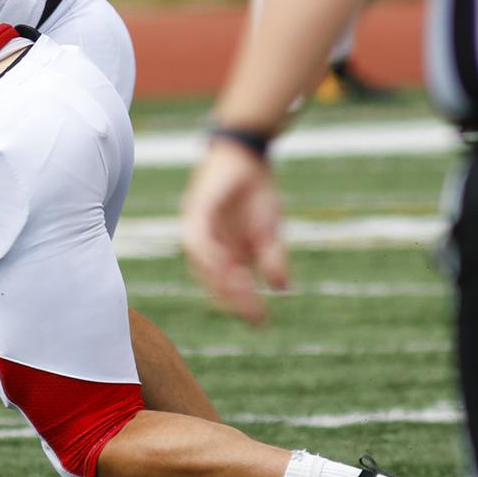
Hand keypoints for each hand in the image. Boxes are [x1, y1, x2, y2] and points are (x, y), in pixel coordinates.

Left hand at [179, 139, 289, 325]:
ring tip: (244, 298)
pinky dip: (210, 257)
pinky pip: (197, 239)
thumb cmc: (256, 191)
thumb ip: (272, 258)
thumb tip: (282, 289)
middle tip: (254, 316)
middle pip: (213, 281)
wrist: (248, 154)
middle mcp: (205, 243)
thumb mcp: (269, 230)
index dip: (243, 304)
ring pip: (202, 265)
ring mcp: (197, 227)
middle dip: (234, 300)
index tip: (262, 321)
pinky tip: (226, 270)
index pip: (226, 286)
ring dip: (222, 283)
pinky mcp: (194, 211)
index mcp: (221, 251)